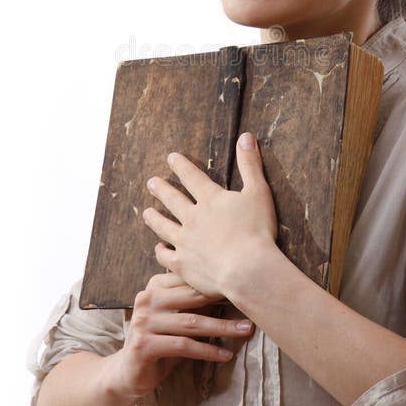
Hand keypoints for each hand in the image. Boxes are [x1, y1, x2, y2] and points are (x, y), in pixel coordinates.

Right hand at [106, 271, 254, 400]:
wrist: (127, 373)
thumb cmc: (158, 342)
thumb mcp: (175, 318)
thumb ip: (193, 304)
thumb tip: (231, 291)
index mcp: (154, 286)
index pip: (190, 280)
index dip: (217, 284)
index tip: (243, 287)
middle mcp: (147, 299)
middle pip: (194, 297)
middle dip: (224, 302)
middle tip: (252, 307)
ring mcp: (143, 321)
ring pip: (192, 322)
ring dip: (222, 328)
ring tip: (245, 331)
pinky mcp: (144, 344)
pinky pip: (183, 345)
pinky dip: (207, 351)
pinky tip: (225, 355)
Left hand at [142, 132, 277, 298]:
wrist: (247, 269)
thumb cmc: (257, 231)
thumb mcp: (258, 192)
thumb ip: (250, 164)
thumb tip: (245, 136)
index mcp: (210, 199)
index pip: (191, 176)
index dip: (180, 165)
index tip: (171, 158)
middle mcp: (193, 217)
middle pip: (172, 199)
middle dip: (161, 188)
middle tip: (151, 182)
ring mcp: (185, 242)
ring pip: (163, 226)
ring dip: (154, 218)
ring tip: (147, 212)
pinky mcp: (183, 264)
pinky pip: (165, 256)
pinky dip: (160, 251)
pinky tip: (159, 248)